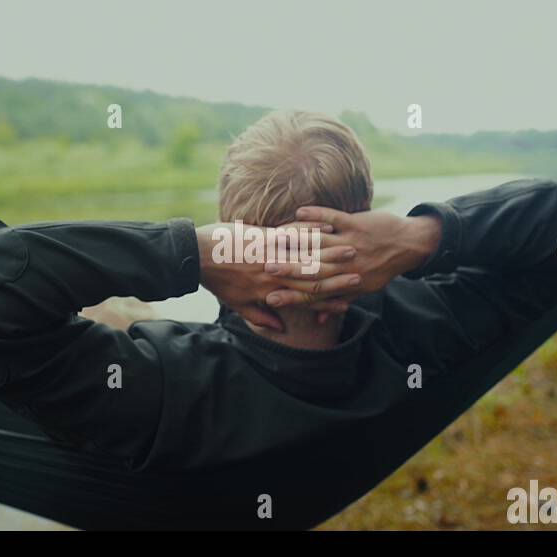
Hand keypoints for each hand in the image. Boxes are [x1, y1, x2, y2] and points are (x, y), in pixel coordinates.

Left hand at [196, 220, 360, 330]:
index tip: (348, 294)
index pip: (307, 295)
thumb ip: (261, 316)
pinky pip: (292, 234)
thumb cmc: (217, 281)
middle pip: (312, 275)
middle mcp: (275, 274)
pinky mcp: (264, 236)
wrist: (196, 256)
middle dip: (338, 272)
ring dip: (330, 250)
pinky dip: (310, 230)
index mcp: (270, 291)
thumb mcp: (237, 304)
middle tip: (360, 269)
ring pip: (306, 254)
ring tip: (351, 247)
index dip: (330, 296)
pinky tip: (327, 227)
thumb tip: (280, 329)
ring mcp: (271, 254)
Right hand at [262, 206, 440, 313]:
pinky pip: (332, 218)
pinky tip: (300, 211)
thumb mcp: (362, 290)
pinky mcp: (356, 224)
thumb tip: (319, 321)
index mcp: (345, 284)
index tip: (269, 298)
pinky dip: (316, 215)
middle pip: (310, 269)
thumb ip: (336, 302)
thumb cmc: (382, 269)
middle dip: (285, 269)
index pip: (312, 293)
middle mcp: (346, 266)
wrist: (410, 246)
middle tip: (263, 269)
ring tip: (274, 241)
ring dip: (296, 243)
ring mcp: (350, 243)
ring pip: (318, 245)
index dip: (290, 296)